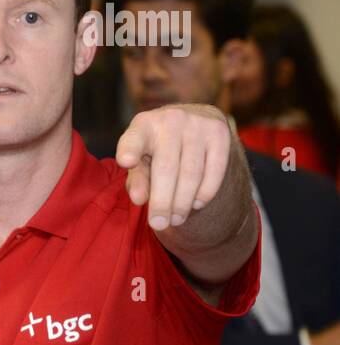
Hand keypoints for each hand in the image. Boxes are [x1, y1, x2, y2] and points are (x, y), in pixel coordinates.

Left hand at [115, 103, 232, 229]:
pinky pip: (215, 170)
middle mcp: (170, 120)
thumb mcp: (142, 159)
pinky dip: (205, 192)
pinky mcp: (219, 133)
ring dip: (183, 202)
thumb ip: (137, 178)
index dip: (129, 150)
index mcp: (143, 125)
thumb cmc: (158, 148)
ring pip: (191, 173)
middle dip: (162, 201)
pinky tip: (196, 205)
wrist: (194, 120)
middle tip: (158, 224)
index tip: (125, 162)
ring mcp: (197, 125)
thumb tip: (139, 199)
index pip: (134, 139)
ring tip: (176, 220)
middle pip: (166, 168)